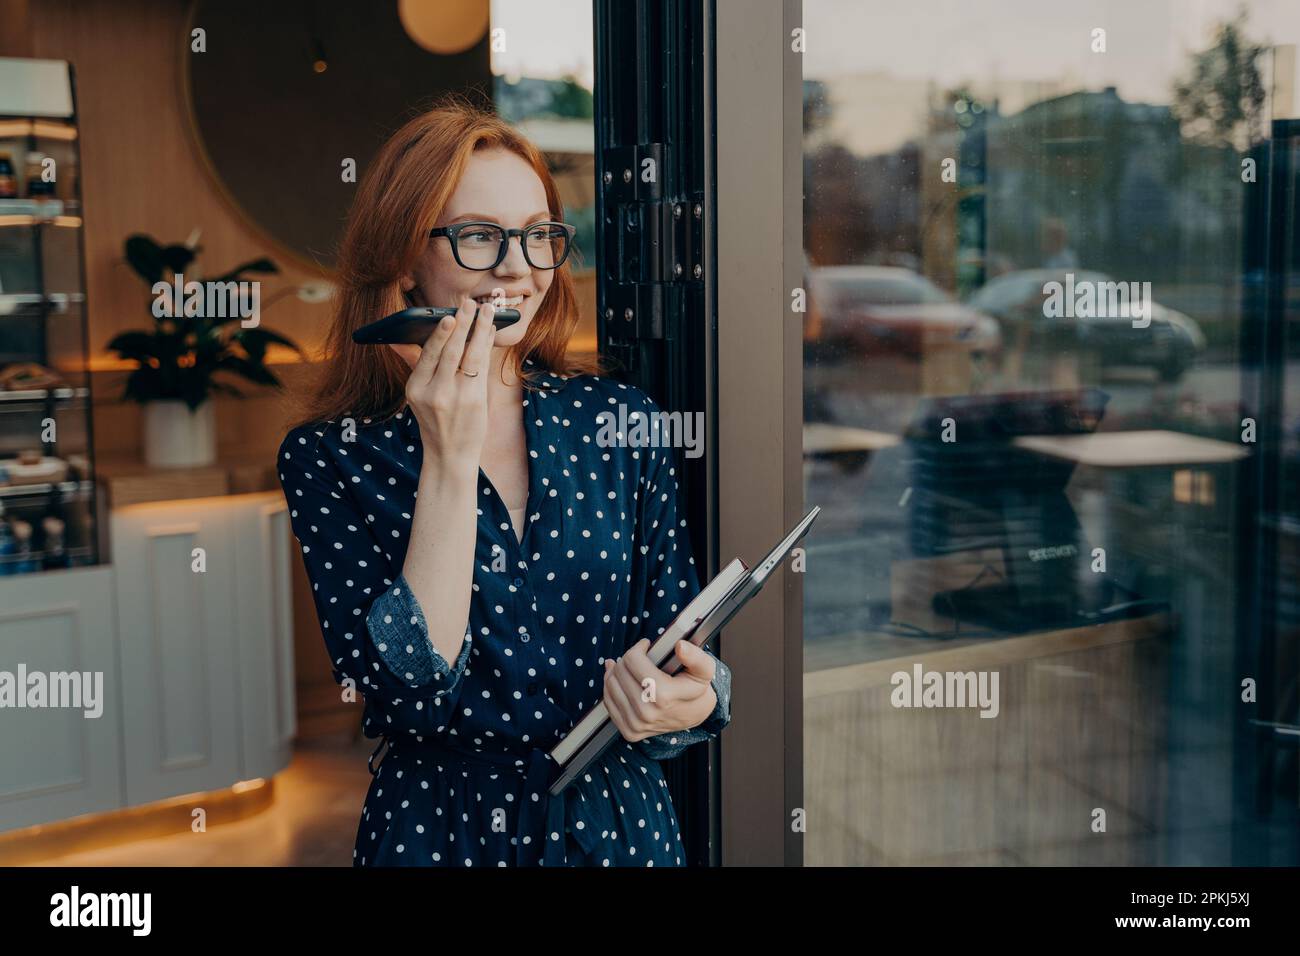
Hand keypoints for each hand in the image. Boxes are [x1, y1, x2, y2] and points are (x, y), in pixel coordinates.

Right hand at [403, 295, 495, 467]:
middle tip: (470, 304)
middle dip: (462, 325)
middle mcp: (435, 393)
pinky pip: (483, 367)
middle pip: (451, 352)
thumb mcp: (417, 396)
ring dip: (481, 330)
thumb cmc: (435, 419)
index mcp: (416, 389)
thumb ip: (413, 364)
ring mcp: (457, 398)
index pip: (428, 356)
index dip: (440, 335)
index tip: (448, 317)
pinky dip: (487, 347)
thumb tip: (395, 339)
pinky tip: (490, 332)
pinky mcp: (476, 401)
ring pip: (471, 356)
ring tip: (487, 311)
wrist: (450, 454)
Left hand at [602, 639, 717, 742]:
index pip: (633, 660)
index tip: (646, 646)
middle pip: (620, 671)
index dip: (638, 648)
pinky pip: (608, 702)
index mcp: (663, 696)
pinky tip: (622, 680)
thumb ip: (695, 656)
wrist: (695, 716)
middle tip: (639, 658)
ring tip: (630, 668)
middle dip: (628, 658)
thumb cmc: (696, 690)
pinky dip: (612, 687)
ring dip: (617, 671)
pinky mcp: (629, 731)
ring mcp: (636, 724)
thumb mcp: (704, 669)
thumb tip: (680, 646)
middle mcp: (646, 713)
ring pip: (610, 684)